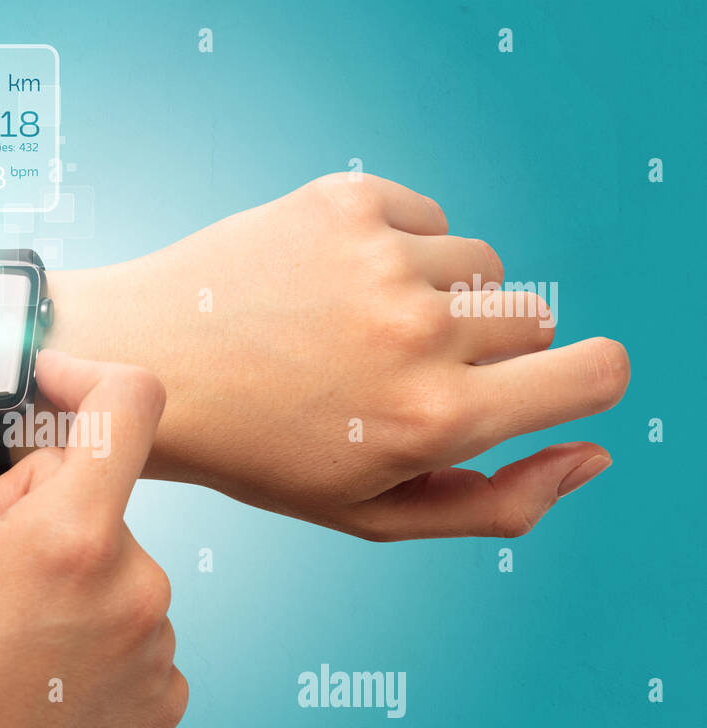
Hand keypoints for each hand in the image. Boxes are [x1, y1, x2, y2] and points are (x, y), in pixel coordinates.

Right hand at [0, 347, 186, 727]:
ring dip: (55, 566)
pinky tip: (29, 666)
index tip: (37, 394)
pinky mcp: (166, 694)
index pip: (131, 398)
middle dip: (27, 504)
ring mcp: (158, 645)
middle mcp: (135, 584)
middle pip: (96, 485)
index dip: (83, 377)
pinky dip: (85, 625)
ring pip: (110, 554)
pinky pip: (131, 620)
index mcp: (69, 537)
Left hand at [49, 172, 629, 539]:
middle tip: (397, 371)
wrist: (143, 365)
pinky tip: (329, 285)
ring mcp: (383, 258)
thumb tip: (593, 455)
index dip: (582, 381)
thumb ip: (495, 503)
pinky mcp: (347, 201)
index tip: (536, 385)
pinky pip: (429, 220)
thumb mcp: (369, 512)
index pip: (597, 373)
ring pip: (484, 265)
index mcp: (435, 419)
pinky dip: (397, 249)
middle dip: (489, 348)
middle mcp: (420, 332)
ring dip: (440, 297)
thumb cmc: (255, 452)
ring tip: (354, 328)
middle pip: (538, 317)